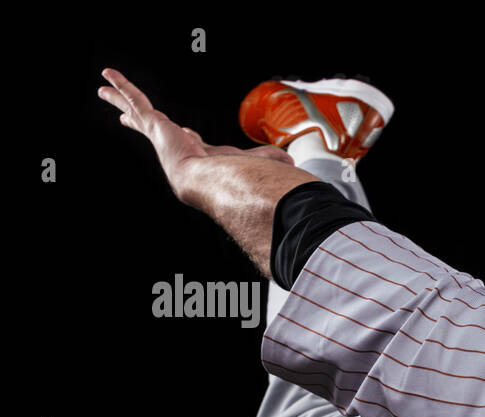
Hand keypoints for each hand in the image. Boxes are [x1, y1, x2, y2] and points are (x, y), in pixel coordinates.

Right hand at [97, 68, 293, 204]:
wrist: (219, 184)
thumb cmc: (237, 181)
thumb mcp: (255, 162)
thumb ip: (269, 159)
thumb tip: (291, 164)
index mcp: (196, 154)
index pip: (185, 141)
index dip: (180, 135)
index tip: (178, 131)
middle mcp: (175, 146)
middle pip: (153, 127)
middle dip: (138, 119)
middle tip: (124, 115)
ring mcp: (163, 136)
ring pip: (138, 112)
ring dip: (121, 98)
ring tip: (103, 89)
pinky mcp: (156, 126)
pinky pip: (136, 99)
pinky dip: (121, 85)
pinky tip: (107, 73)